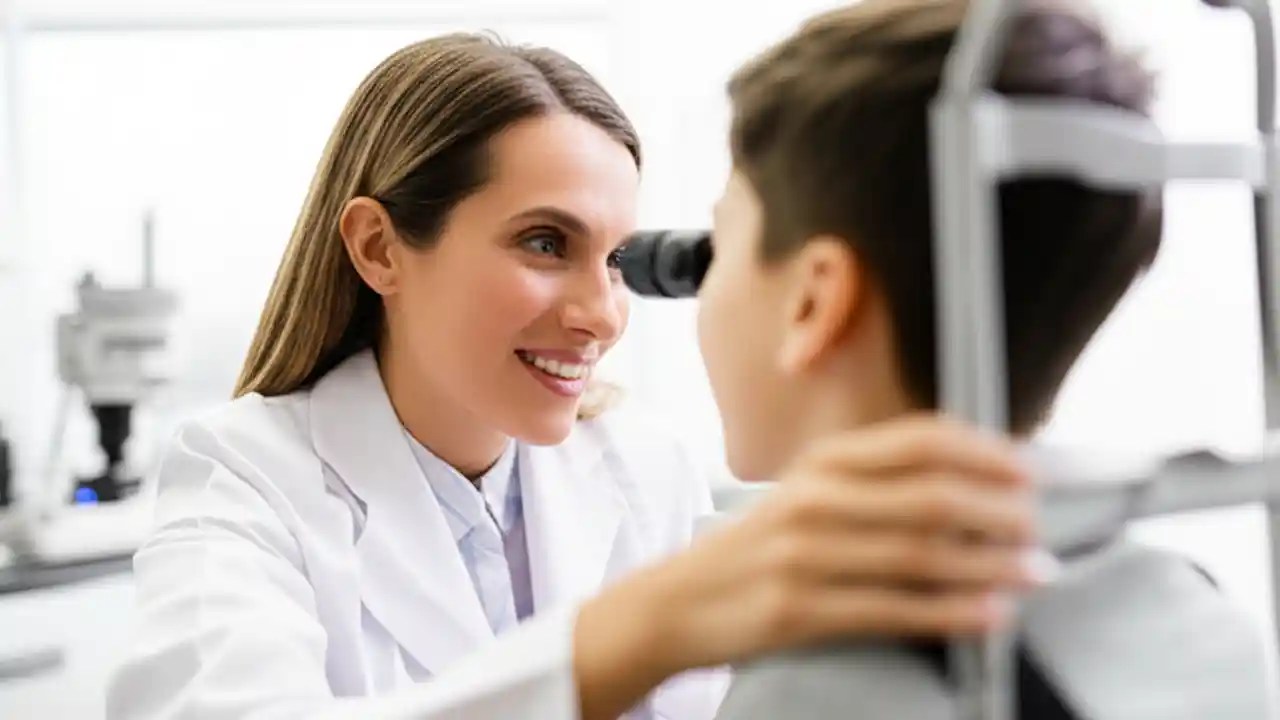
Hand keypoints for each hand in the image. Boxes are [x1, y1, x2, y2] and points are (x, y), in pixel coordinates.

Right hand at [574, 415, 1048, 718]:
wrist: (675, 603)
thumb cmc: (755, 548)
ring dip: (990, 564)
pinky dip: (951, 612)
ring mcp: (806, 554)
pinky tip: (989, 613)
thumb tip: (966, 486)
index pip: (919, 440)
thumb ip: (872, 483)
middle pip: (930, 496)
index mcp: (823, 462)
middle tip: (1037, 527)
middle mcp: (816, 498)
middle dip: (999, 513)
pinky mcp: (800, 609)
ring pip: (920, 554)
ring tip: (1033, 571)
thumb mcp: (805, 494)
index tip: (1025, 472)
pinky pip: (894, 608)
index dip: (983, 453)